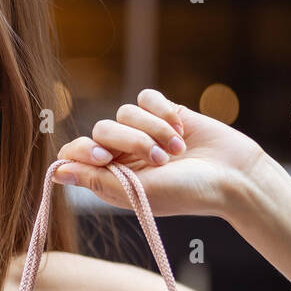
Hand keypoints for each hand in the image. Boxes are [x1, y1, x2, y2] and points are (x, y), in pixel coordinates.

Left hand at [54, 88, 269, 217]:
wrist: (234, 176)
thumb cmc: (188, 193)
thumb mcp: (139, 192)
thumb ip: (95, 180)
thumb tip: (55, 172)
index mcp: (112, 177)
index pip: (77, 153)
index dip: (84, 151)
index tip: (103, 157)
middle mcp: (124, 154)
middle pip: (102, 129)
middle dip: (129, 141)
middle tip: (158, 159)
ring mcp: (144, 131)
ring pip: (125, 112)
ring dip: (152, 129)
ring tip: (176, 150)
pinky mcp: (165, 112)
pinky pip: (146, 97)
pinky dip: (162, 111)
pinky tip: (180, 128)